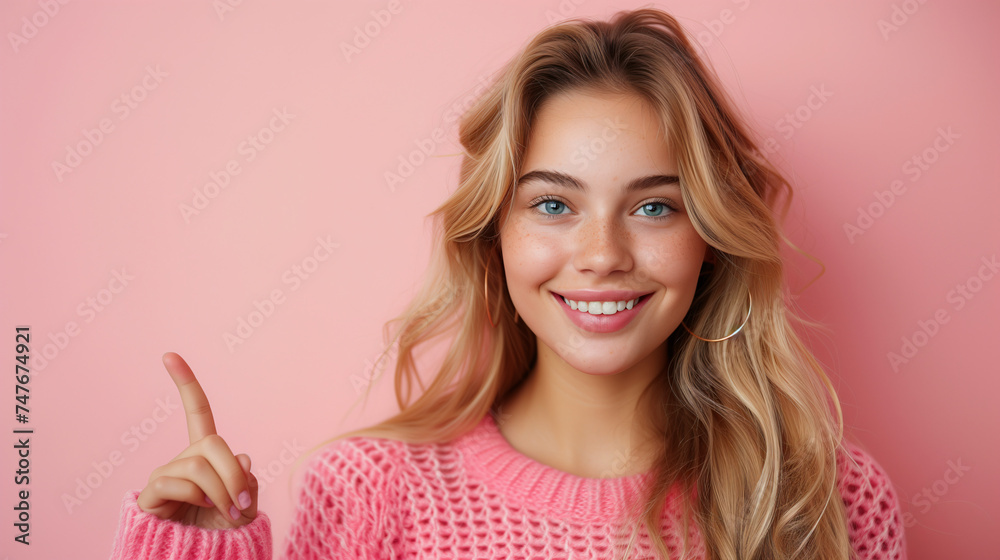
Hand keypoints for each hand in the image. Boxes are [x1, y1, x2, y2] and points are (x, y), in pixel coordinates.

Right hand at [136, 352, 257, 527]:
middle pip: (212, 442)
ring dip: (221, 491)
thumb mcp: (246, 505)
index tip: (168, 355)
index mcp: (207, 452)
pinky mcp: (152, 492)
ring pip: (199, 465)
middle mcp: (185, 457)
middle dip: (233, 472)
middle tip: (242, 502)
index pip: (197, 411)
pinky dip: (199, 498)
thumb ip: (248, 480)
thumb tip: (242, 458)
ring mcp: (166, 473)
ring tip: (227, 511)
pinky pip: (179, 483)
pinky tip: (201, 509)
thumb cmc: (224, 529)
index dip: (184, 383)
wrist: (204, 555)